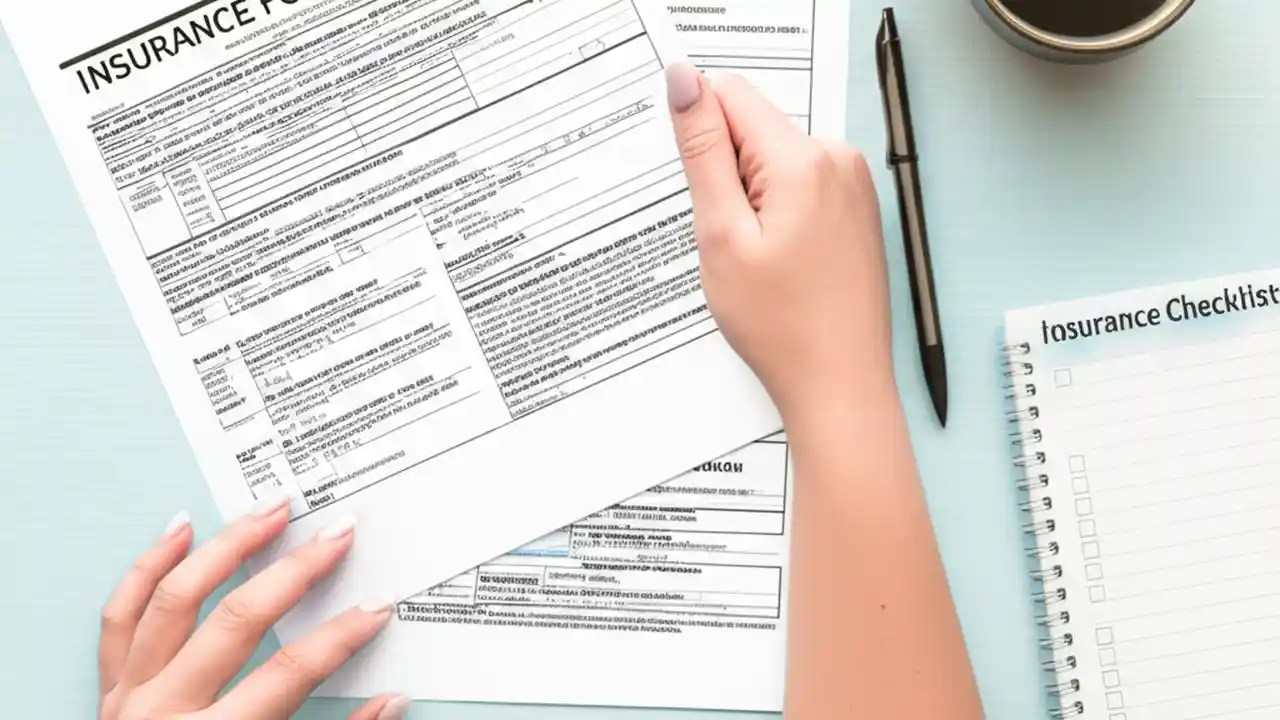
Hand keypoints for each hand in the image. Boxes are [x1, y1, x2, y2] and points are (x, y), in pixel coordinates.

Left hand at [98, 499, 407, 719]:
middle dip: (297, 572)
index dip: (341, 638)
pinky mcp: (110, 685)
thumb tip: (393, 701)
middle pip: (239, 621)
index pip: (291, 674)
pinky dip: (148, 566)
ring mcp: (131, 694)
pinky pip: (121, 614)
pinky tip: (179, 528)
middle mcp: (166, 711)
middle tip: (337, 534)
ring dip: (226, 547)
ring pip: (176, 600)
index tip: (376, 607)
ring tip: (266, 511)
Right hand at [664, 64, 894, 422]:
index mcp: (804, 160)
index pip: (730, 96)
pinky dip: (775, 212)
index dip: (698, 135)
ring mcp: (853, 185)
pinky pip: (800, 185)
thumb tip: (684, 81)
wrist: (840, 384)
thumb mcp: (722, 236)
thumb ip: (702, 153)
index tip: (697, 188)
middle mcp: (838, 159)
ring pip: (775, 159)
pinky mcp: (856, 208)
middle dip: (725, 172)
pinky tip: (776, 261)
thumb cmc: (782, 326)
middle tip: (725, 237)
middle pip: (755, 127)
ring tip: (753, 257)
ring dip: (749, 196)